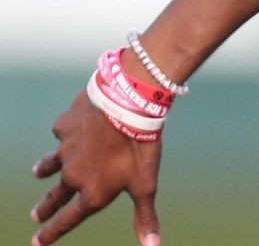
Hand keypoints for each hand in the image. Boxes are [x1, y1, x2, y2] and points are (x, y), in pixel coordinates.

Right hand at [31, 91, 162, 245]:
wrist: (127, 105)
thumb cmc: (140, 147)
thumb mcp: (146, 184)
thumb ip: (144, 216)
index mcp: (92, 192)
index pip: (68, 219)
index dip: (52, 233)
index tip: (37, 242)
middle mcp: (73, 175)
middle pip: (55, 196)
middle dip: (45, 208)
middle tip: (35, 216)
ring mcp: (65, 150)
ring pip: (50, 164)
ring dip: (43, 169)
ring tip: (37, 172)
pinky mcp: (65, 126)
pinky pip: (63, 133)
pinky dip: (67, 134)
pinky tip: (72, 130)